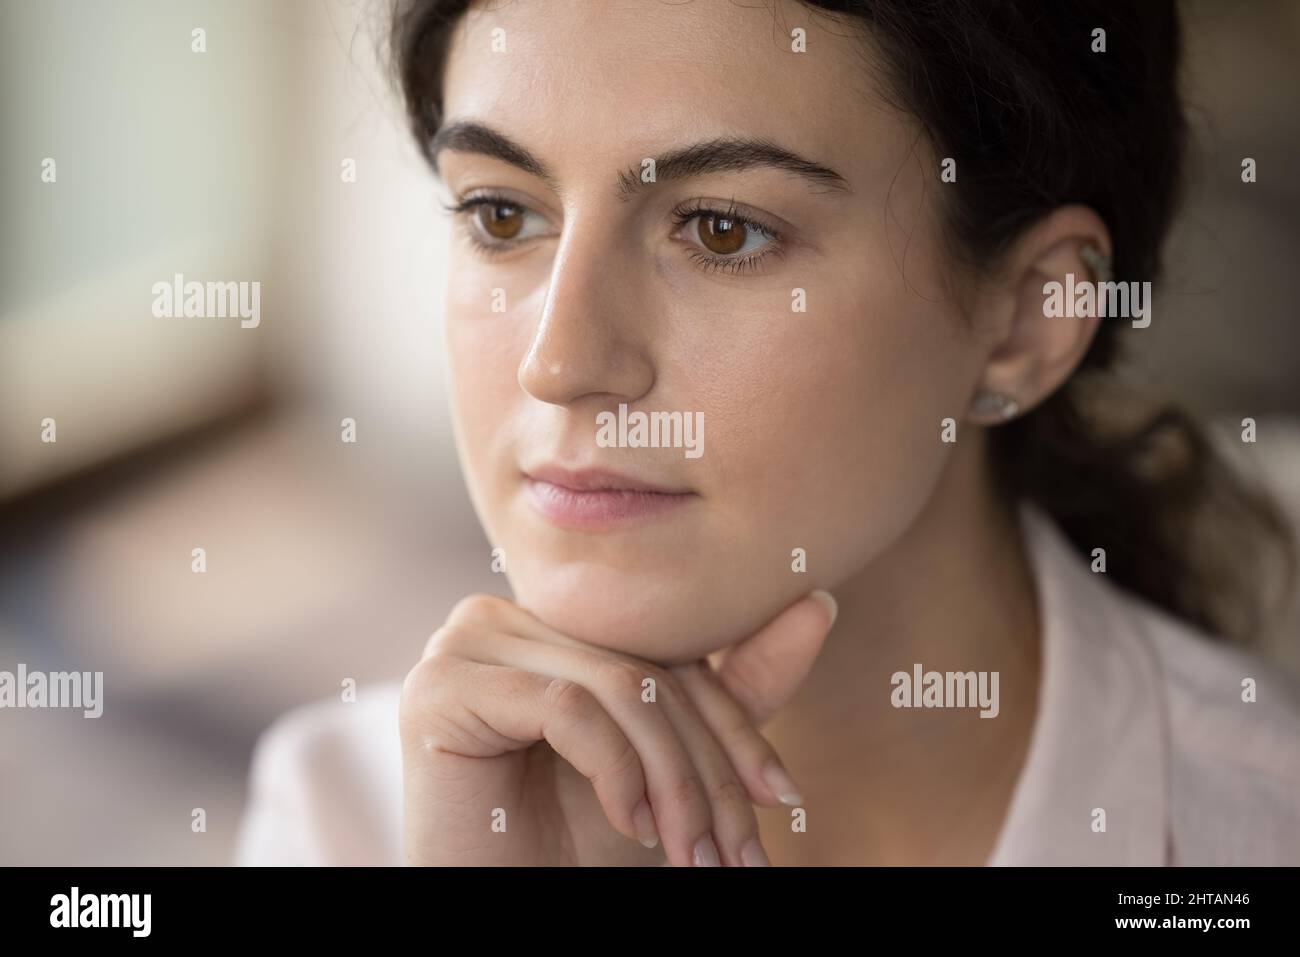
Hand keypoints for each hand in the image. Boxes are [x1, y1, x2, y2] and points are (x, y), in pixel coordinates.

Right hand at [399, 589, 835, 865]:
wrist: (504, 905)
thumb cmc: (579, 843)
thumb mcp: (671, 764)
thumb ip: (734, 688)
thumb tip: (818, 600)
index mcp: (551, 620)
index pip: (665, 649)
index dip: (731, 725)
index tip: (784, 797)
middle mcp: (501, 614)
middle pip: (642, 668)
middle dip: (705, 769)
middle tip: (740, 852)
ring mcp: (464, 642)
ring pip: (614, 685)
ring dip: (671, 782)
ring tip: (691, 853)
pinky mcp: (440, 686)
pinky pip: (565, 705)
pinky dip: (615, 772)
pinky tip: (630, 824)